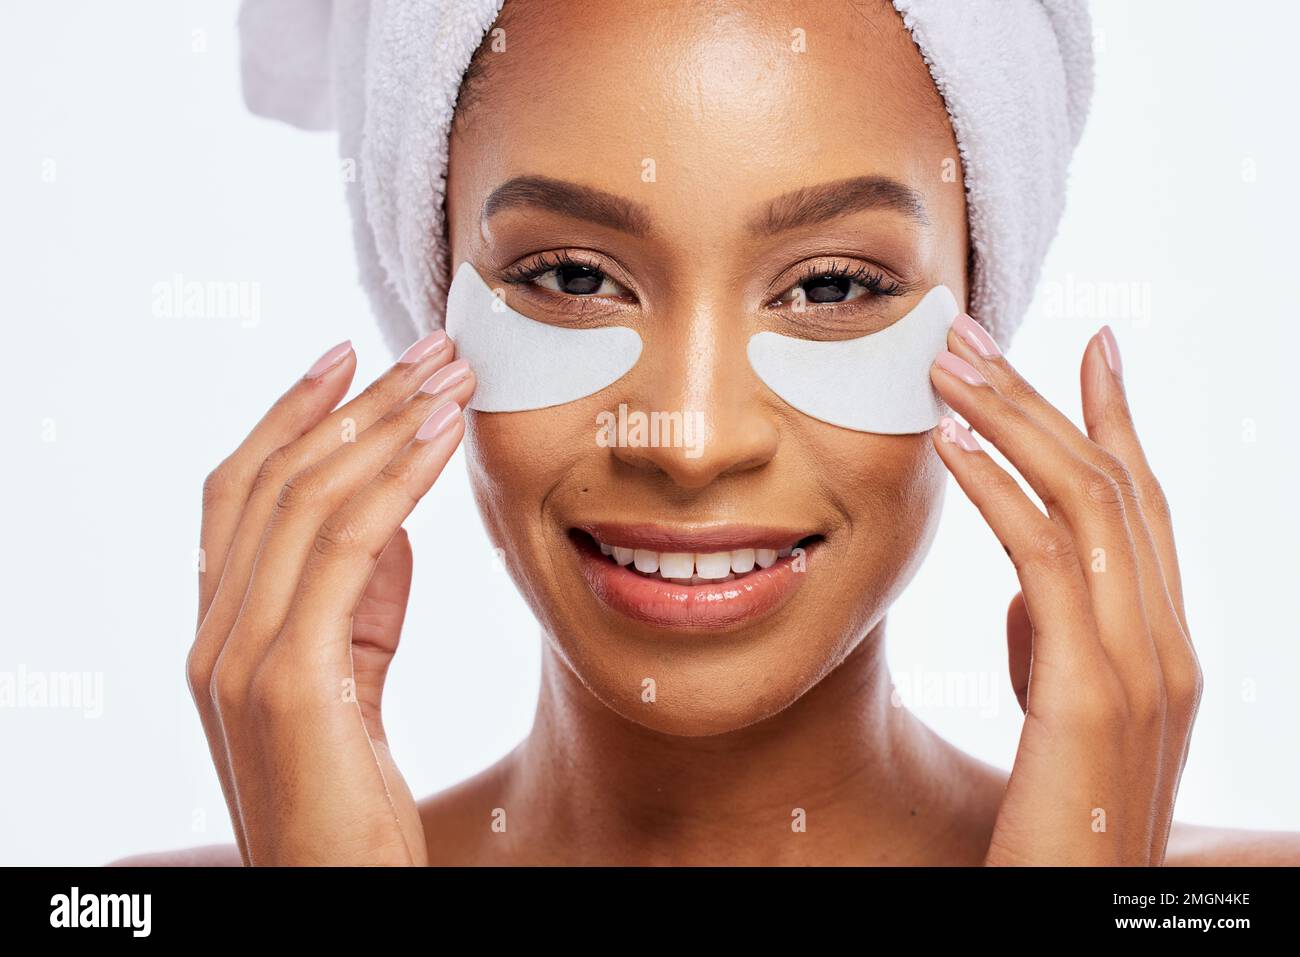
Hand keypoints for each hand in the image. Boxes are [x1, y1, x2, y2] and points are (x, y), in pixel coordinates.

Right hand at [186, 336, 474, 864]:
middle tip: (427, 347)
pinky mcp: (287, 679)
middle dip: (355, 402)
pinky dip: (396, 477)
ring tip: (449, 373)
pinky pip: (347, 546)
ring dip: (385, 422)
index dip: (289, 415)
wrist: (337, 900)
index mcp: (220, 630)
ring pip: (306, 499)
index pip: (239, 493)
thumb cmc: (352, 801)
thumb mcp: (353, 682)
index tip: (347, 356)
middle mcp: (213, 633)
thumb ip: (358, 605)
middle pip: (274, 478)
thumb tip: (390, 526)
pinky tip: (444, 437)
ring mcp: (239, 655)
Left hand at [930, 320, 1200, 865]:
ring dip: (1013, 419)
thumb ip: (1059, 650)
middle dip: (1043, 398)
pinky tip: (950, 442)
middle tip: (976, 331)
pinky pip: (1045, 560)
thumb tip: (1031, 595)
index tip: (1090, 348)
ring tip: (947, 361)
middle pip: (1113, 486)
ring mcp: (1143, 668)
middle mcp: (1168, 645)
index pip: (1142, 509)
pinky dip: (999, 487)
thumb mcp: (1063, 720)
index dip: (1116, 422)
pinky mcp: (1095, 695)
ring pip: (1085, 503)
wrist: (1070, 916)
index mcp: (1161, 647)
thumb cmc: (1053, 824)